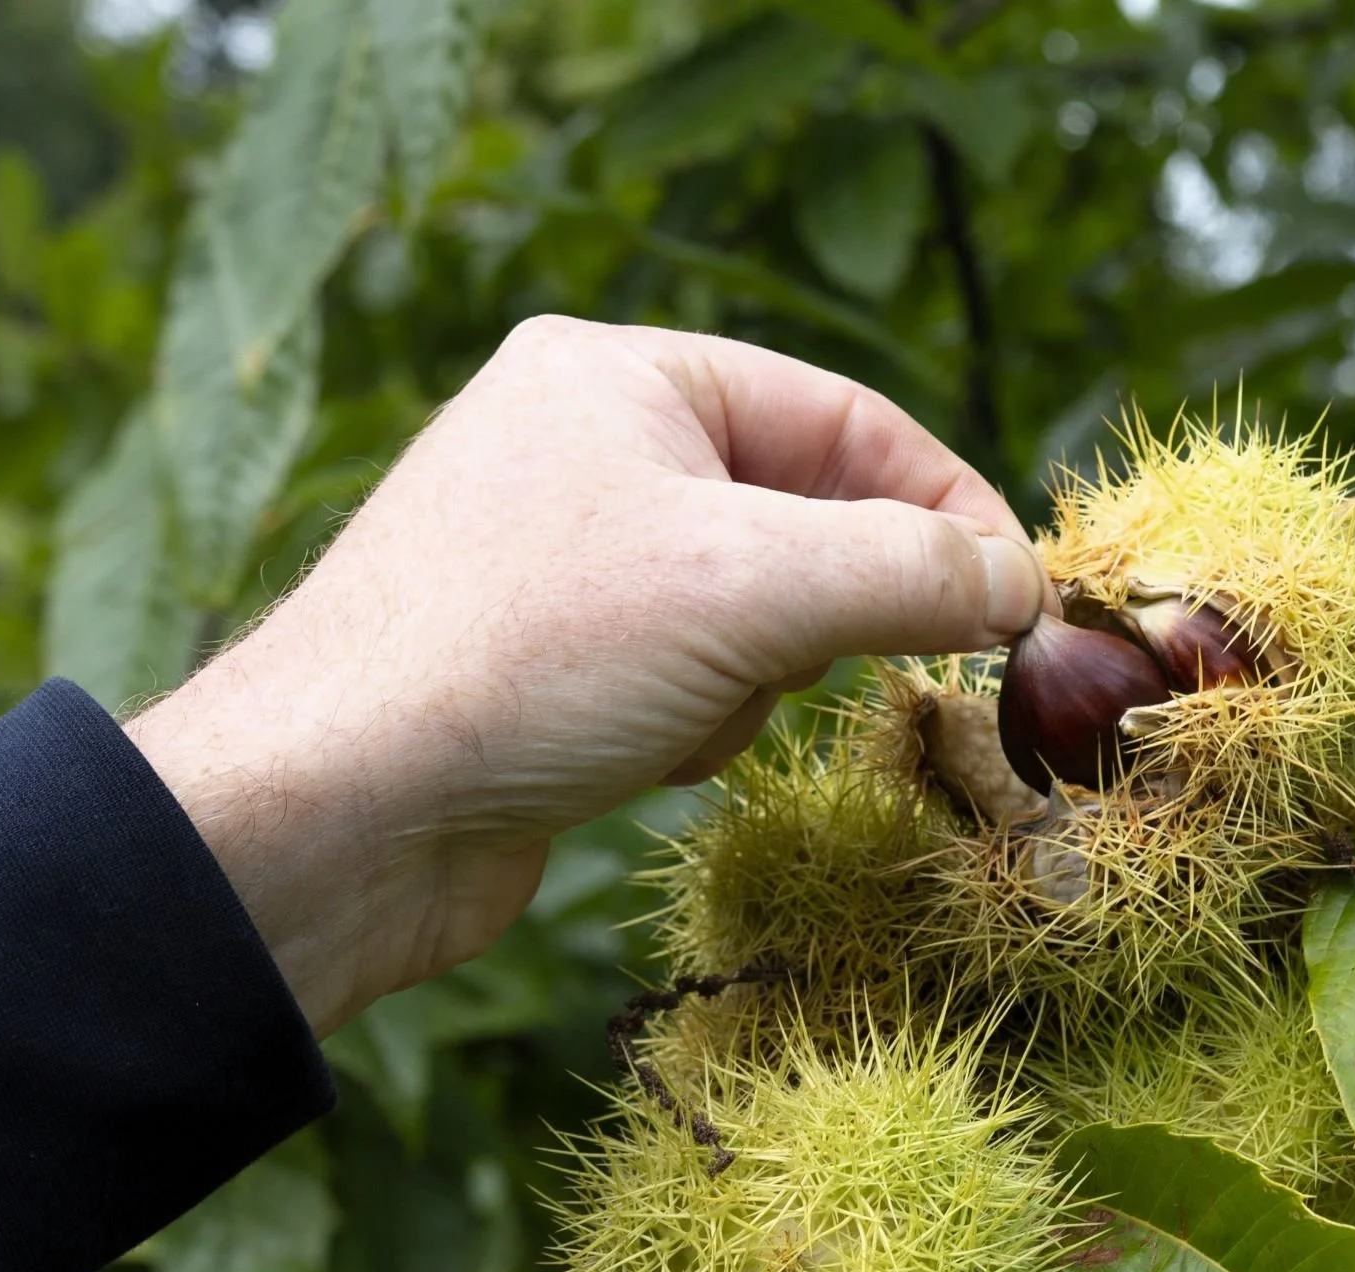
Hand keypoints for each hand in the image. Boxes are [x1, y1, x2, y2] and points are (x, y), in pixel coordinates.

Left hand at [125, 319, 1049, 1036]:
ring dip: (754, 677)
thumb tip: (1017, 584)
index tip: (1015, 599)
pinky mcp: (551, 663)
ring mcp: (567, 560)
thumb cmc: (530, 656)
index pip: (845, 418)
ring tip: (677, 712)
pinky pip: (693, 675)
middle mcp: (590, 450)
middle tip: (819, 662)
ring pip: (757, 610)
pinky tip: (636, 754)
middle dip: (825, 610)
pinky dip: (698, 721)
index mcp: (623, 376)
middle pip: (803, 517)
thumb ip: (910, 572)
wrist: (337, 812)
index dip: (947, 505)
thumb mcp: (752, 589)